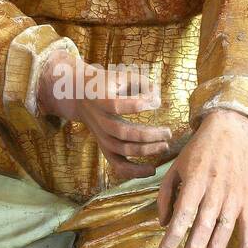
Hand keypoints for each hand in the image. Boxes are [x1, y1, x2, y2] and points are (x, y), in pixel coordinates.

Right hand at [37, 51, 171, 179]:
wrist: (79, 96)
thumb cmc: (106, 83)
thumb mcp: (119, 75)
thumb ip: (140, 82)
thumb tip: (157, 96)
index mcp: (100, 100)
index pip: (116, 105)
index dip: (137, 105)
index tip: (156, 102)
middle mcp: (99, 121)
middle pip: (122, 132)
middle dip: (148, 135)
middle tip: (168, 132)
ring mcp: (101, 137)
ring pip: (122, 149)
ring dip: (146, 150)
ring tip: (165, 146)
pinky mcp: (105, 148)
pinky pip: (118, 166)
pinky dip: (134, 172)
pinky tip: (152, 170)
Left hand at [156, 108, 247, 247]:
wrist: (232, 129)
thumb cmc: (199, 149)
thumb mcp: (175, 167)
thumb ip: (166, 195)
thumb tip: (162, 224)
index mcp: (195, 181)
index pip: (182, 216)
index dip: (172, 238)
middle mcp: (216, 191)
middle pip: (202, 229)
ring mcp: (234, 197)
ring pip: (224, 233)